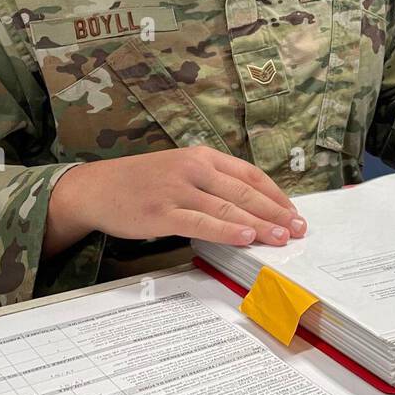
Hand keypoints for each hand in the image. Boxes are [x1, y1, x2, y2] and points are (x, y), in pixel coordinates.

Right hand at [45, 146, 305, 255]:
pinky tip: (245, 237)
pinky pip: (202, 223)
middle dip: (275, 212)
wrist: (96, 188)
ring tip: (282, 237)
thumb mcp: (181, 170)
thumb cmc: (142, 183)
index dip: (275, 194)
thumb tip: (249, 206)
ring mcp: (178, 190)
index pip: (250, 174)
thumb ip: (212, 183)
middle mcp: (194, 169)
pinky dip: (227, 230)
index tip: (293, 211)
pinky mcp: (163, 213)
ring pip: (228, 208)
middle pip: (245, 191)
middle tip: (298, 228)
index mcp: (202, 156)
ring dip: (259, 224)